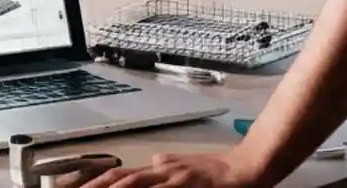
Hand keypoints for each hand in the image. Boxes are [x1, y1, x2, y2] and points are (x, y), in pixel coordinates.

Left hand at [80, 151, 262, 187]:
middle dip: (98, 187)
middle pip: (123, 179)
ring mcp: (175, 179)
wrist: (248, 167)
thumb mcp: (188, 167)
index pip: (121, 174)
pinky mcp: (189, 185)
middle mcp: (163, 171)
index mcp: (160, 168)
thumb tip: (152, 160)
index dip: (98, 181)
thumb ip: (168, 165)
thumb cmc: (218, 171)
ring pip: (138, 185)